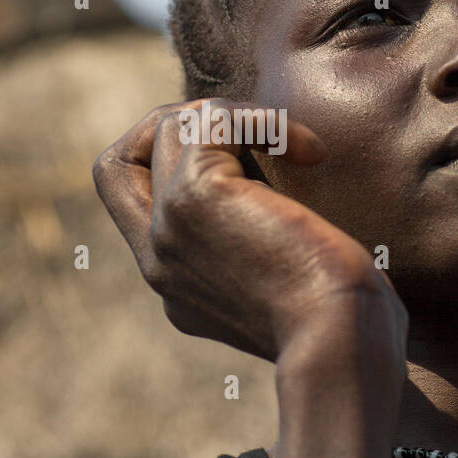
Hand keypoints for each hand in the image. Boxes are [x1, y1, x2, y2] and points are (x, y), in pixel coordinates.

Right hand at [92, 98, 405, 362]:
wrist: (341, 341)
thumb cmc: (342, 324)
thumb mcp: (284, 288)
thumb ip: (260, 250)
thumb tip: (280, 200)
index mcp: (176, 284)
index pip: (132, 207)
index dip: (171, 166)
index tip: (242, 165)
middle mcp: (158, 259)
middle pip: (115, 166)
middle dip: (171, 125)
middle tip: (243, 133)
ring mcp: (167, 227)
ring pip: (170, 128)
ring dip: (236, 116)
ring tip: (299, 146)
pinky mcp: (194, 196)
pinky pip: (212, 120)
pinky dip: (264, 120)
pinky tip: (311, 151)